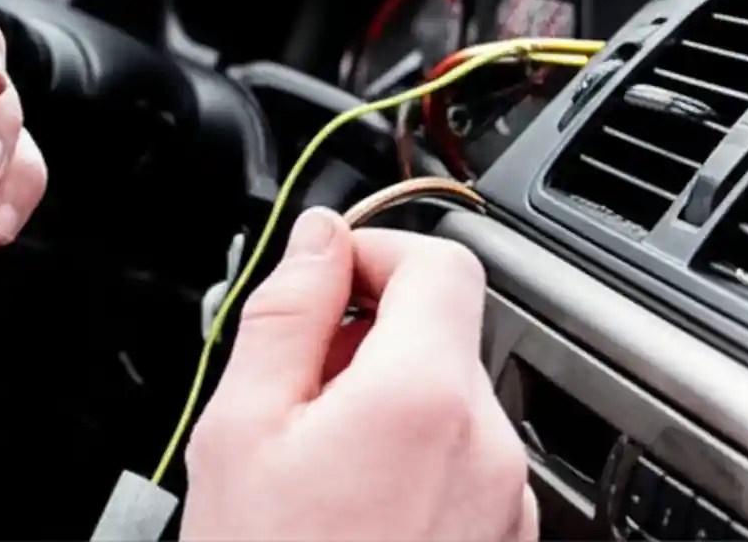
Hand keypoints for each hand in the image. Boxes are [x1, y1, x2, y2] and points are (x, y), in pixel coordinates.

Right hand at [182, 208, 534, 540]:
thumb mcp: (243, 428)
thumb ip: (289, 311)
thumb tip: (320, 236)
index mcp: (424, 397)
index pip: (440, 263)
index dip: (375, 251)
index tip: (327, 280)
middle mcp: (488, 446)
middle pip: (442, 330)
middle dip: (367, 334)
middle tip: (292, 387)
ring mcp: (504, 501)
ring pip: (448, 395)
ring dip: (384, 395)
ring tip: (311, 457)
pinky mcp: (501, 540)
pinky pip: (461, 457)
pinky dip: (409, 450)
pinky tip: (346, 499)